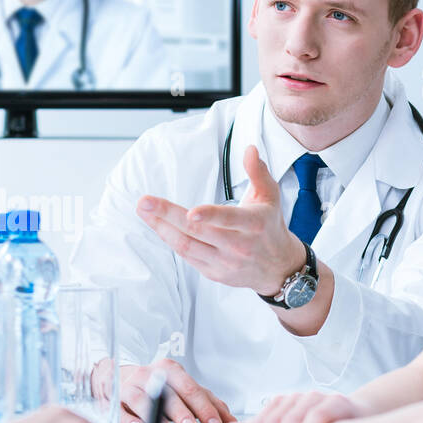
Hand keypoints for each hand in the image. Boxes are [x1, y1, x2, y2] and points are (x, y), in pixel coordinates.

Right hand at [118, 359, 235, 422]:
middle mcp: (149, 375)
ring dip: (154, 416)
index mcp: (170, 370)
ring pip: (142, 399)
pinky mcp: (113, 401)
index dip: (204, 408)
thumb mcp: (184, 390)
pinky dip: (130, 421)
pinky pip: (121, 411)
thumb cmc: (157, 388)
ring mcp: (130, 386)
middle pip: (168, 393)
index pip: (191, 389)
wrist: (119, 381)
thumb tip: (231, 422)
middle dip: (181, 412)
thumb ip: (208, 403)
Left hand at [136, 144, 306, 295]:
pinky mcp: (213, 273)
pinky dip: (170, 239)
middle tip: (144, 202)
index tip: (191, 212)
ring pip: (187, 246)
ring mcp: (224, 262)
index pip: (230, 220)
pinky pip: (187, 256)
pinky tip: (157, 224)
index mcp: (254, 224)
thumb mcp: (270, 196)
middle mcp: (239, 246)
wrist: (279, 268)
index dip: (211, 216)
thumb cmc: (270, 226)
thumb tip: (249, 148)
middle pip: (198, 232)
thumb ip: (258, 171)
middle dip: (168, 216)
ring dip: (161, 228)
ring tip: (143, 211)